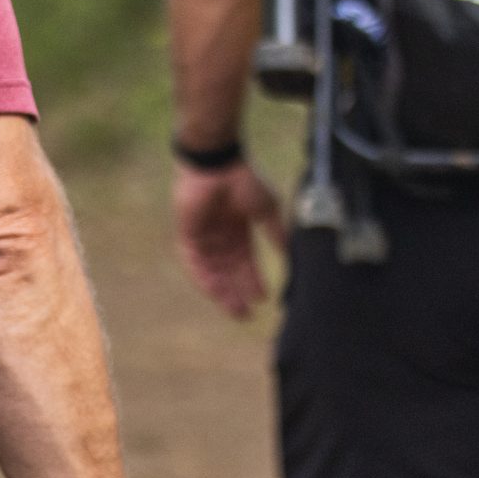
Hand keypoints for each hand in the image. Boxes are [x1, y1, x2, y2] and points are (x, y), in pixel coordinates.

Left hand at [173, 162, 285, 319]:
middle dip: (237, 293)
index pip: (245, 262)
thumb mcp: (267, 211)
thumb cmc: (244, 180)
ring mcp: (203, 236)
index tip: (264, 299)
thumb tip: (290, 256)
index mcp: (239, 230)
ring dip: (222, 292)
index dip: (254, 280)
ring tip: (235, 310)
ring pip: (212, 272)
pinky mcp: (188, 234)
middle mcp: (221, 236)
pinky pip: (194, 263)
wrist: (218, 163)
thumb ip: (276, 234)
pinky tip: (216, 293)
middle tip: (246, 314)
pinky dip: (204, 278)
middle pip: (229, 272)